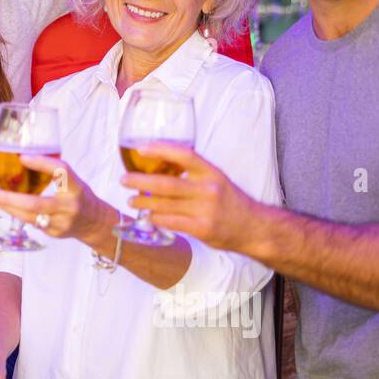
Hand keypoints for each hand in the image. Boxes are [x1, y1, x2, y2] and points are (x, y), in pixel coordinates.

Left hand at [0, 155, 117, 247]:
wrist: (96, 223)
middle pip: (36, 203)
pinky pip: (32, 223)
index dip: (42, 163)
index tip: (22, 158)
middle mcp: (70, 206)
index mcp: (77, 187)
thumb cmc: (80, 196)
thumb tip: (22, 160)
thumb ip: (54, 173)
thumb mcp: (73, 180)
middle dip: (9, 198)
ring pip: (29, 217)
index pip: (61, 172)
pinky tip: (9, 207)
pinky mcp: (55, 233)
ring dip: (7, 207)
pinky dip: (19, 214)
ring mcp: (62, 223)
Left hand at [120, 142, 258, 252]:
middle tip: (124, 180)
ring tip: (131, 200)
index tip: (140, 149)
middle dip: (140, 181)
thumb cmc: (230, 201)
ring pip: (165, 204)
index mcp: (211, 172)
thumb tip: (160, 165)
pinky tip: (148, 216)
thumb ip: (193, 173)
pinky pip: (171, 222)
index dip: (160, 150)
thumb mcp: (216, 180)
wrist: (254, 228)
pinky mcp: (202, 229)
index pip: (184, 155)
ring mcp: (205, 210)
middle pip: (166, 183)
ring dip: (143, 202)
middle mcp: (208, 189)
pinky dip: (155, 218)